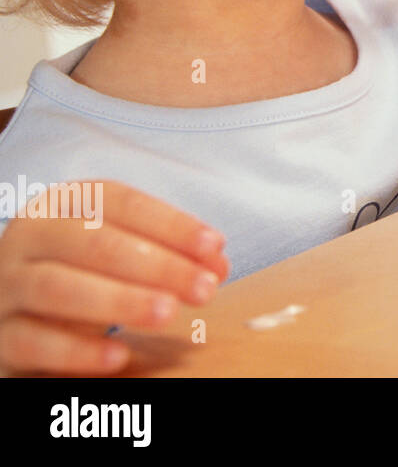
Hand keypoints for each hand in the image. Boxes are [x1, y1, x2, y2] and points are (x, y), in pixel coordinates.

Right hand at [0, 181, 228, 374]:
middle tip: (204, 288)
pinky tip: (117, 354)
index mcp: (62, 205)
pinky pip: (31, 340)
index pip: (120, 203)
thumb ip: (167, 252)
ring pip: (58, 288)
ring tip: (168, 314)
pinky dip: (76, 349)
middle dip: (157, 265)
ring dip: (120, 301)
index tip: (214, 247)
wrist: (10, 305)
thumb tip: (216, 266)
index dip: (171, 224)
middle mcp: (29, 237)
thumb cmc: (77, 270)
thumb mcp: (119, 250)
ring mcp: (7, 285)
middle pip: (94, 244)